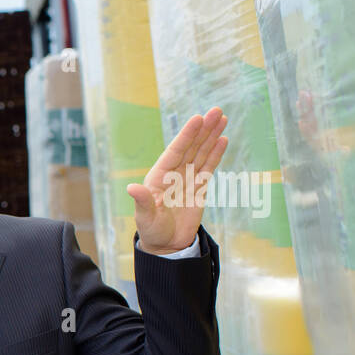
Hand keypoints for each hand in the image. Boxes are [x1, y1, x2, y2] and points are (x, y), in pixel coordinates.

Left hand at [127, 106, 227, 253]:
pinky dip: (216, 153)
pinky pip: (209, 167)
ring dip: (211, 136)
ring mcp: (187, 179)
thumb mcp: (145, 217)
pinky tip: (223, 139)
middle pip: (191, 147)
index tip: (197, 118)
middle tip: (216, 110)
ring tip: (222, 118)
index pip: (175, 151)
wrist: (166, 244)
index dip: (186, 135)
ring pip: (201, 153)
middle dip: (203, 129)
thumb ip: (143, 201)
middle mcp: (173, 173)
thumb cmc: (152, 230)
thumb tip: (132, 188)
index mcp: (159, 176)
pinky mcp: (199, 187)